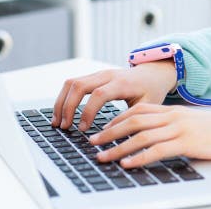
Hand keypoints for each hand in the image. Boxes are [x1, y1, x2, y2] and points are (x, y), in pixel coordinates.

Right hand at [51, 61, 176, 130]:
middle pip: (79, 85)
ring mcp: (98, 73)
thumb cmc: (151, 91)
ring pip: (72, 82)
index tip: (82, 129)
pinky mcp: (93, 76)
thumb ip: (130, 118)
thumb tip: (109, 135)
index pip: (99, 94)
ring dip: (61, 102)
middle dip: (67, 107)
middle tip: (64, 127)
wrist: (152, 73)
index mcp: (122, 83)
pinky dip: (64, 97)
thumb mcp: (147, 106)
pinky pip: (73, 83)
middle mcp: (107, 75)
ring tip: (58, 122)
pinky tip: (61, 113)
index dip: (87, 111)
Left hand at [87, 103, 210, 168]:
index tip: (102, 129)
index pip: (137, 111)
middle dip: (109, 132)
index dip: (116, 120)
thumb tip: (158, 137)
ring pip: (140, 135)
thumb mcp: (194, 123)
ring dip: (118, 147)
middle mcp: (173, 116)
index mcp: (173, 110)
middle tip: (93, 143)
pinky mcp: (188, 142)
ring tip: (102, 156)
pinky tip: (127, 164)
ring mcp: (180, 128)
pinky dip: (139, 157)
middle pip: (133, 121)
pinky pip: (157, 150)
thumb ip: (175, 126)